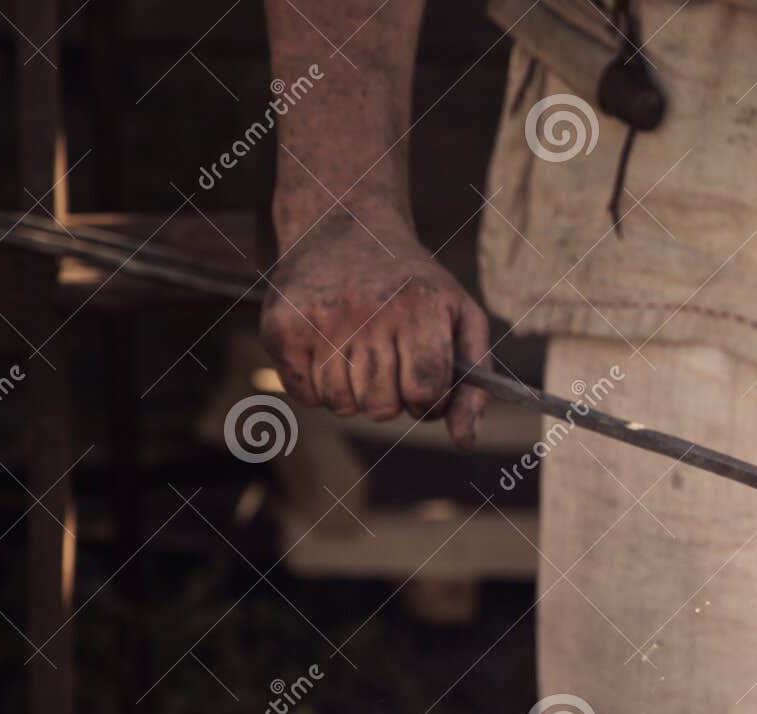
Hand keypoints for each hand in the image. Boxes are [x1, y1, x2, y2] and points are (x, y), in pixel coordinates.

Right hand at [260, 216, 492, 446]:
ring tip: (360, 354)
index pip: (425, 391)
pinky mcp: (282, 328)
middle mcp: (368, 310)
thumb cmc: (414, 286)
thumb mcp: (460, 318)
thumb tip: (466, 443)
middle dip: (392, 399)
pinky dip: (320, 387)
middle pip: (381, 407)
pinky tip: (329, 350)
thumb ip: (474, 383)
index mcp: (420, 307)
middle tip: (390, 363)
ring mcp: (320, 319)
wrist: (345, 226)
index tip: (425, 381)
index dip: (429, 400)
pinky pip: (306, 396)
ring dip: (355, 394)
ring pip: (342, 406)